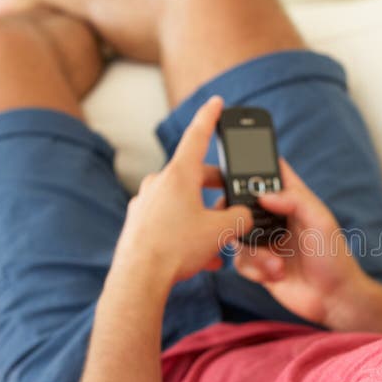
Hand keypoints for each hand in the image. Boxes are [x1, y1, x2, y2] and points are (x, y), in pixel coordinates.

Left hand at [115, 96, 252, 283]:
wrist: (139, 279)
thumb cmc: (176, 248)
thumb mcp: (221, 230)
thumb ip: (240, 217)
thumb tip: (243, 216)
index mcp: (179, 175)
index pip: (197, 136)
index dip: (210, 117)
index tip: (216, 102)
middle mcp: (159, 184)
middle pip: (195, 176)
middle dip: (217, 189)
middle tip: (235, 201)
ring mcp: (145, 204)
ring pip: (184, 203)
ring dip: (204, 217)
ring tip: (220, 242)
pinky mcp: (139, 225)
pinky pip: (170, 222)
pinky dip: (188, 233)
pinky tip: (201, 257)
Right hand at [233, 159, 367, 325]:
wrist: (333, 299)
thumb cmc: (334, 257)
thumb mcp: (321, 221)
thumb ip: (296, 200)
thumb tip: (263, 195)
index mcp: (293, 199)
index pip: (271, 172)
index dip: (254, 164)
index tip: (237, 164)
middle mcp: (276, 217)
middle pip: (241, 202)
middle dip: (237, 214)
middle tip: (241, 224)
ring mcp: (266, 241)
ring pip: (236, 234)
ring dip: (255, 253)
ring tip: (278, 264)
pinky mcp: (259, 264)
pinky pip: (239, 260)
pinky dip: (255, 269)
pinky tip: (275, 275)